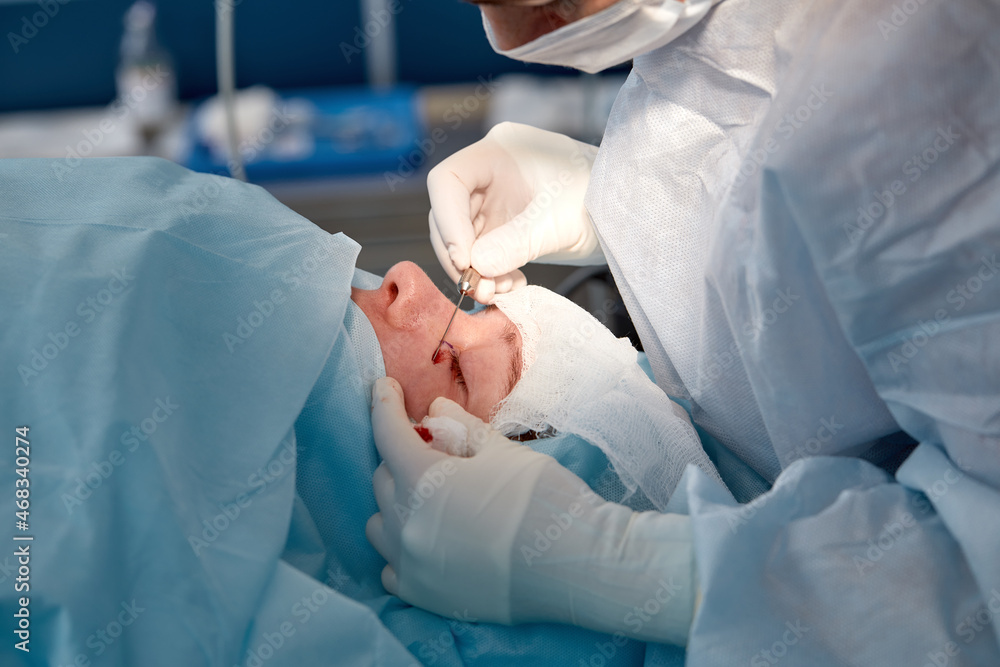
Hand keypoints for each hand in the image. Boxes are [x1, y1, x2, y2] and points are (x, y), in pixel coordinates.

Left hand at [365, 377, 696, 644]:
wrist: (575, 564)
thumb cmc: (542, 499)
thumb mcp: (501, 451)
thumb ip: (461, 428)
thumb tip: (434, 411)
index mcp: (423, 479)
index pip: (387, 432)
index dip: (384, 403)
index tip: (384, 387)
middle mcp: (406, 523)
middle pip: (384, 477)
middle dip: (402, 456)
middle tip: (435, 451)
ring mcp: (411, 563)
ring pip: (381, 523)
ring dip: (398, 503)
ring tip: (430, 500)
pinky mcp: (423, 595)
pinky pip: (392, 566)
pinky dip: (404, 549)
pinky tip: (432, 541)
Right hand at [427, 122, 603, 303]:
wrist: (627, 212)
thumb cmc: (601, 199)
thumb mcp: (558, 223)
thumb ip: (515, 243)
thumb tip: (475, 265)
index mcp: (500, 152)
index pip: (448, 181)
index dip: (447, 220)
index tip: (462, 258)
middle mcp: (490, 174)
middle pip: (449, 213)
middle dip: (459, 254)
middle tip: (476, 286)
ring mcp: (496, 201)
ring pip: (463, 237)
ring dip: (474, 270)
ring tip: (497, 292)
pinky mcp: (505, 226)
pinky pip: (482, 252)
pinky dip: (490, 273)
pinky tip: (510, 286)